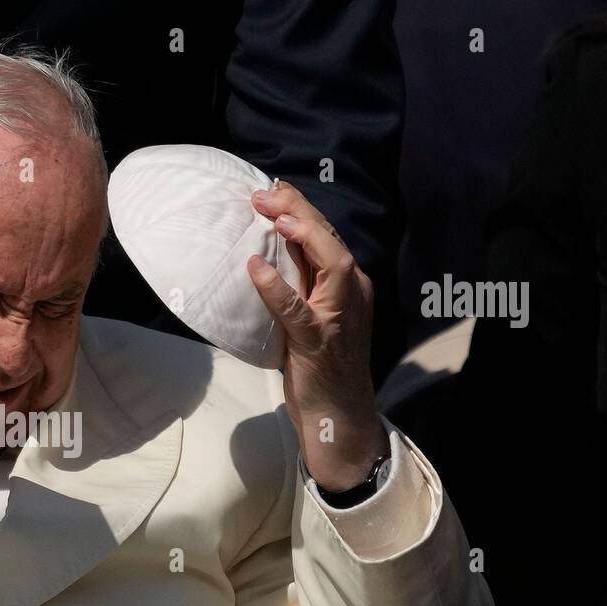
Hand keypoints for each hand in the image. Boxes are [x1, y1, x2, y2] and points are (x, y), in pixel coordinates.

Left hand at [246, 181, 388, 490]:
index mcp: (349, 285)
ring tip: (273, 217)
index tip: (273, 190)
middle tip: (264, 194)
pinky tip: (256, 268)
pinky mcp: (318, 342)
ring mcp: (338, 317)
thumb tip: (269, 250)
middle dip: (299, 211)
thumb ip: (299, 284)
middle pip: (330, 240)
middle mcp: (351, 294)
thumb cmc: (320, 365)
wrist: (338, 414)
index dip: (301, 210)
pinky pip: (297, 309)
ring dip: (302, 237)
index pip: (327, 236)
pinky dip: (276, 287)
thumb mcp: (310, 314)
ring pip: (330, 263)